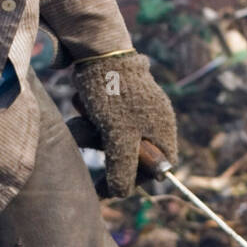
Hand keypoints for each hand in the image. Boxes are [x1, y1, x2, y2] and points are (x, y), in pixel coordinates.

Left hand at [68, 51, 177, 197]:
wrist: (97, 52)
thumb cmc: (114, 95)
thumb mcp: (118, 138)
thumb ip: (122, 169)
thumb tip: (120, 194)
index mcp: (162, 129)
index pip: (158, 167)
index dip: (137, 179)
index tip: (114, 185)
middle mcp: (152, 121)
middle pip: (132, 156)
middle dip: (108, 154)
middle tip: (92, 150)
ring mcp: (132, 111)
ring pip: (113, 140)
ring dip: (93, 137)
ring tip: (84, 122)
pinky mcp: (114, 103)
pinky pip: (102, 124)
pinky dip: (89, 123)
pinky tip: (83, 109)